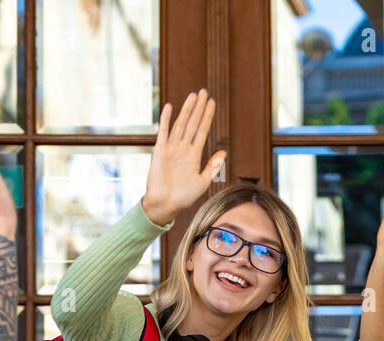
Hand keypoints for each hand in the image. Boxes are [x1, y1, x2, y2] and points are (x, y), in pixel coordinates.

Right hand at [141, 90, 225, 226]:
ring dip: (187, 110)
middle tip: (205, 91)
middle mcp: (183, 149)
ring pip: (181, 124)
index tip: (213, 103)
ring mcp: (171, 149)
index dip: (208, 117)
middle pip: (193, 123)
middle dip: (199, 108)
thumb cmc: (184, 198)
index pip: (202, 131)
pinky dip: (166, 119)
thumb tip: (223, 152)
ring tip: (194, 95)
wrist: (165, 205)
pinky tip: (170, 106)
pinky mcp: (160, 151)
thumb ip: (212, 166)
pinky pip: (164, 132)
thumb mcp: (203, 182)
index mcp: (194, 156)